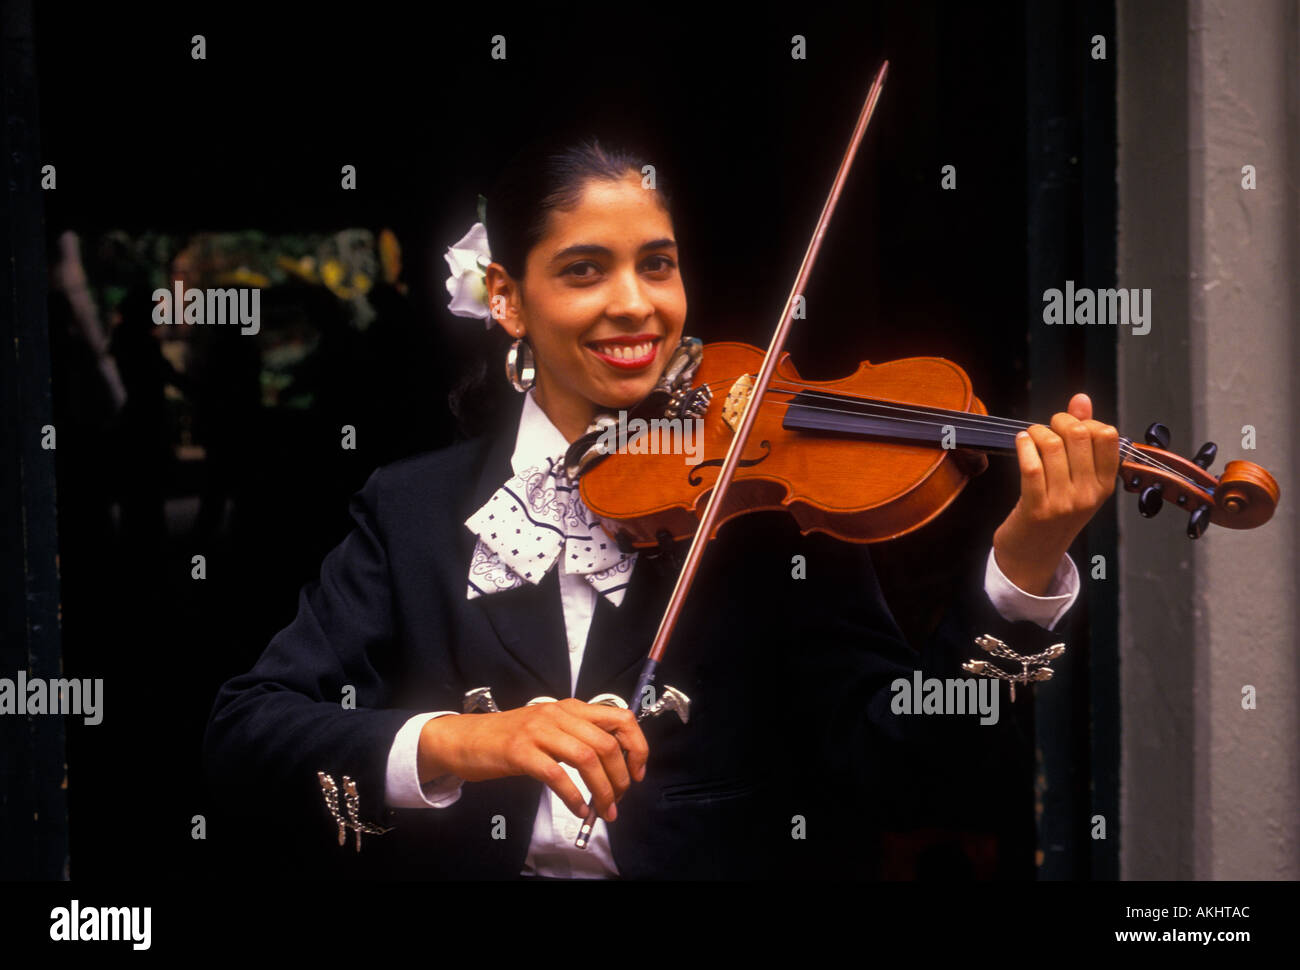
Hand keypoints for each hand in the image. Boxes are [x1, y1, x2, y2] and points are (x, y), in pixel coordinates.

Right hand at [416, 699, 648, 822]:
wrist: (466, 739)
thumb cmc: (511, 738)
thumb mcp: (551, 729)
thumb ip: (579, 738)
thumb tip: (614, 766)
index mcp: (571, 707)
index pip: (620, 718)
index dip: (637, 746)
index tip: (638, 772)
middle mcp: (558, 714)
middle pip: (607, 744)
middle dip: (620, 778)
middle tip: (619, 800)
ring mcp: (538, 731)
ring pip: (587, 758)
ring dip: (602, 790)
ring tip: (604, 811)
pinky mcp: (519, 751)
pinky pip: (557, 775)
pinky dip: (574, 796)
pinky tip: (579, 809)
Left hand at [992, 393, 1119, 594]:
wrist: (1032, 555)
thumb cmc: (1054, 511)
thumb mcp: (1077, 478)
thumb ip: (1082, 437)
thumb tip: (1081, 398)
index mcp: (1104, 484)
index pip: (1108, 436)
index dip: (1086, 421)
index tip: (1070, 427)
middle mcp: (1088, 493)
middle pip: (1080, 434)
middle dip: (1058, 420)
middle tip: (1047, 427)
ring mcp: (1064, 502)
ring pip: (1053, 445)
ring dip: (1037, 431)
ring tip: (1031, 436)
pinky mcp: (1037, 508)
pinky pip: (1031, 465)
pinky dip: (1024, 445)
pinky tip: (1021, 442)